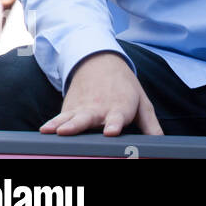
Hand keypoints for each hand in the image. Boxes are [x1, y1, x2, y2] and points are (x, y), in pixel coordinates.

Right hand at [41, 51, 162, 136]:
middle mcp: (99, 110)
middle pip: (90, 119)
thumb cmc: (125, 88)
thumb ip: (150, 124)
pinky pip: (59, 118)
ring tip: (58, 131)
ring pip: (71, 119)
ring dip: (64, 125)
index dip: (114, 124)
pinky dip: (52, 123)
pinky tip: (44, 130)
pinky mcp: (69, 110)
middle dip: (82, 125)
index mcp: (119, 108)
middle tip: (72, 131)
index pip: (117, 118)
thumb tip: (161, 141)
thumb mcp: (142, 102)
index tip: (111, 131)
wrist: (100, 63)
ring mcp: (82, 110)